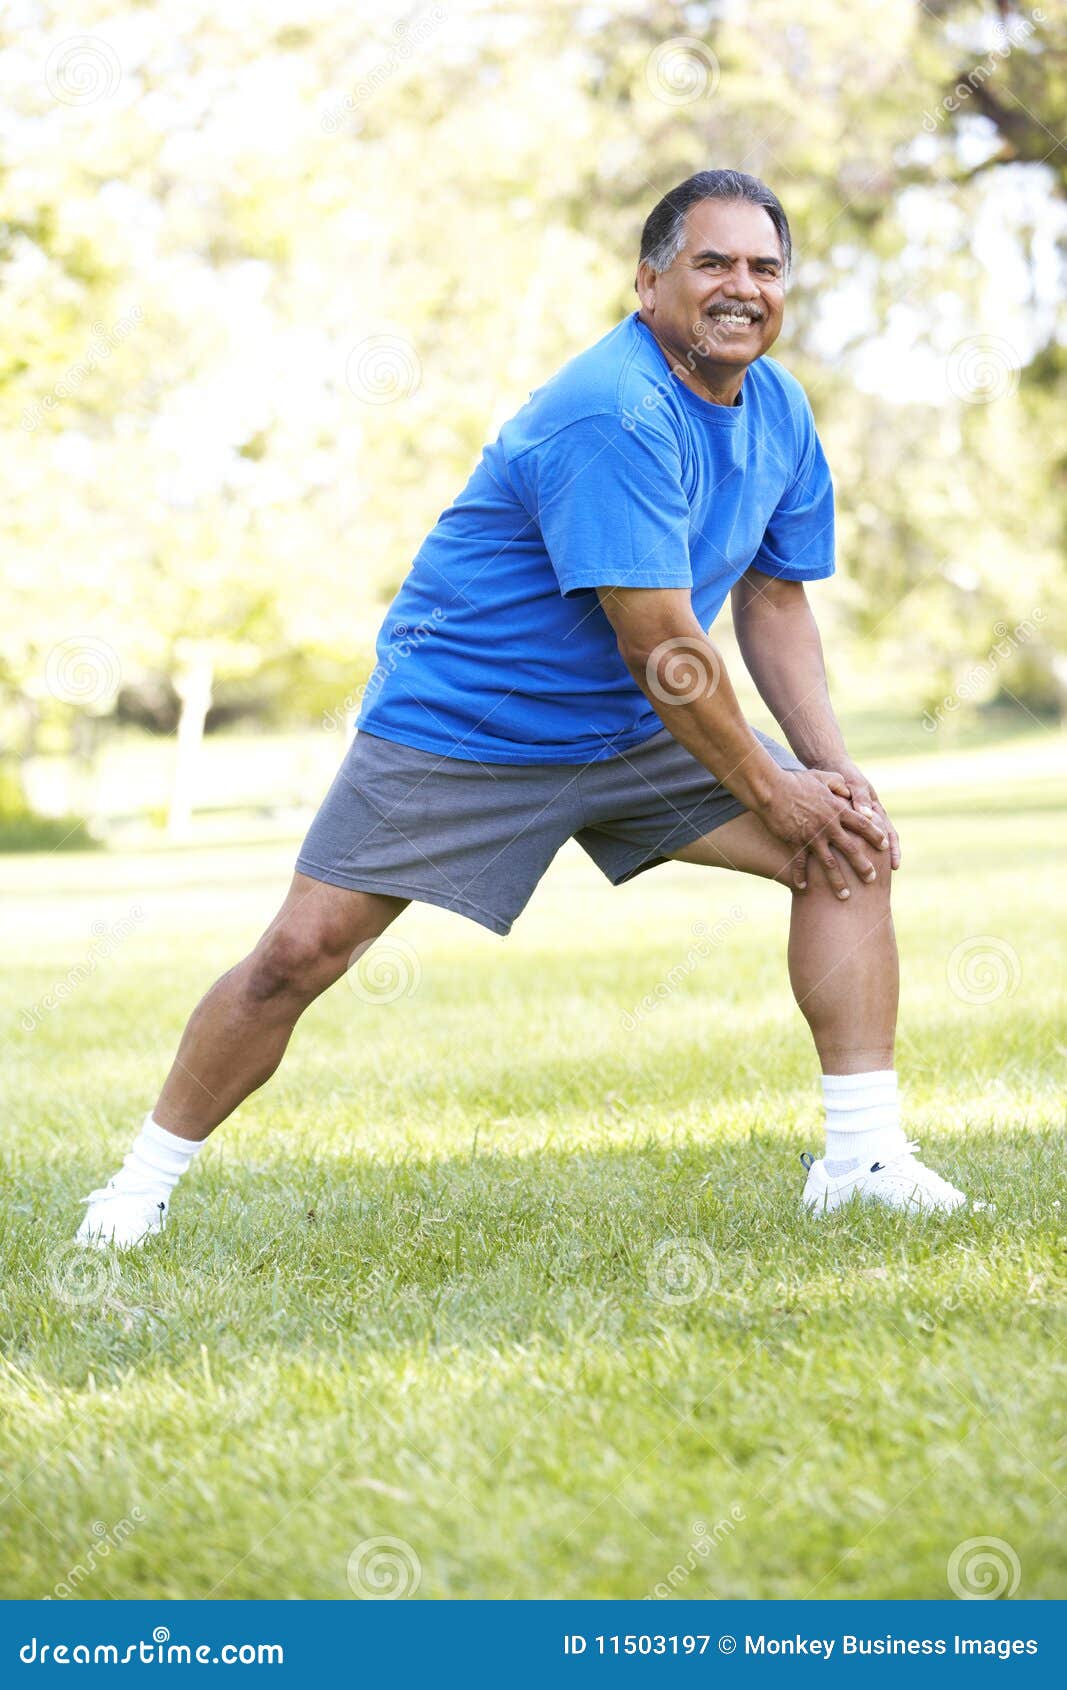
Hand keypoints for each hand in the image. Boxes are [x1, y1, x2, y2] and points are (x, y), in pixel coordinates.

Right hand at [756, 767, 890, 898]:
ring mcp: (812, 836)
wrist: (772, 788)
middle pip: (851, 849)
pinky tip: (802, 888)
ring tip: (844, 895)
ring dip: (838, 881)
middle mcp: (828, 826)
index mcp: (837, 809)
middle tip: (872, 879)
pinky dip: (800, 876)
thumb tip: (848, 790)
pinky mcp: (795, 842)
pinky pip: (800, 863)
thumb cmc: (796, 780)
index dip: (875, 835)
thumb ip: (838, 783)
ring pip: (829, 863)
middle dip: (863, 866)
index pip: (862, 824)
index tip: (884, 847)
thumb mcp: (821, 777)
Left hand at [834, 760, 900, 870]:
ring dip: (864, 858)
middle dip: (880, 861)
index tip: (894, 866)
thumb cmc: (845, 775)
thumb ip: (860, 798)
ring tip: (862, 876)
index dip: (892, 850)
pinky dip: (844, 851)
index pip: (888, 833)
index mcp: (874, 811)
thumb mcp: (854, 784)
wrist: (831, 767)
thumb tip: (867, 815)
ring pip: (862, 843)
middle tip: (880, 878)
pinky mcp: (841, 821)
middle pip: (878, 843)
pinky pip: (846, 839)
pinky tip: (838, 865)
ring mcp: (855, 821)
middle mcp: (868, 818)